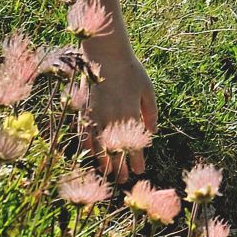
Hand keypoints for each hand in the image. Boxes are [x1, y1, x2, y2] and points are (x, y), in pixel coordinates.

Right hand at [83, 44, 157, 179]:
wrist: (106, 56)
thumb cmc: (131, 71)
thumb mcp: (147, 90)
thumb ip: (150, 113)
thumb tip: (152, 133)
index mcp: (131, 115)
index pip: (135, 145)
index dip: (137, 160)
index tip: (140, 171)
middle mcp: (112, 119)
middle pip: (116, 151)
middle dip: (120, 168)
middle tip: (124, 180)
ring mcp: (96, 117)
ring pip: (98, 147)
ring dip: (103, 163)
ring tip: (108, 174)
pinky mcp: (84, 112)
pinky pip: (84, 135)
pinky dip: (87, 148)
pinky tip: (90, 157)